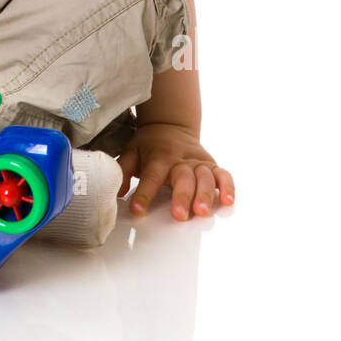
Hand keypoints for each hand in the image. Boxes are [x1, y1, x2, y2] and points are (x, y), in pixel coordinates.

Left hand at [116, 122, 234, 219]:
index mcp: (158, 157)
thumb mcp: (131, 152)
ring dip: (205, 195)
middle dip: (182, 196)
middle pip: (183, 178)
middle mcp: (180, 159)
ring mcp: (198, 162)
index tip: (137, 211)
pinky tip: (228, 201)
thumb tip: (113, 193)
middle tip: (179, 215)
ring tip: (202, 212)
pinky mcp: (211, 165)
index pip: (150, 176)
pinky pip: (223, 174)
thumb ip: (121, 171)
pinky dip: (228, 187)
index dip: (144, 194)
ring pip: (205, 177)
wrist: (170, 125)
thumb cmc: (149, 145)